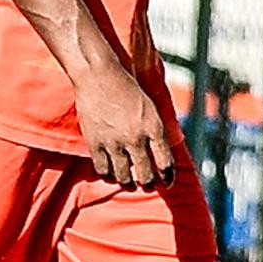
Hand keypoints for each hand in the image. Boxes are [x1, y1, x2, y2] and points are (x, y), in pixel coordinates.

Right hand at [72, 46, 174, 190]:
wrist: (99, 76)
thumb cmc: (127, 87)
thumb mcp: (150, 107)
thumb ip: (156, 130)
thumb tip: (162, 151)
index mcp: (153, 127)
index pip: (165, 162)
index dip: (167, 177)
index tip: (167, 183)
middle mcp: (135, 138)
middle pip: (145, 175)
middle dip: (148, 184)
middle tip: (147, 185)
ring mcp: (114, 143)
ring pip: (123, 177)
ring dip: (128, 183)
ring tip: (129, 183)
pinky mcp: (95, 143)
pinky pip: (103, 170)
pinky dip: (108, 175)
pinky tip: (111, 173)